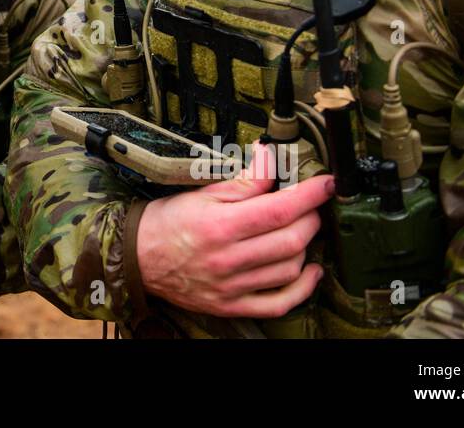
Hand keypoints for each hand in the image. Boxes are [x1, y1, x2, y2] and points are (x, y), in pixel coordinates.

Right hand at [135, 143, 333, 317]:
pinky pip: (279, 303)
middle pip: (291, 240)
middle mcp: (229, 260)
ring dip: (305, 246)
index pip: (279, 209)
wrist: (137, 257)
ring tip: (300, 229)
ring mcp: (232, 287)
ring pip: (289, 269)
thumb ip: (244, 181)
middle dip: (310, 217)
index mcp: (220, 226)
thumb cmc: (169, 221)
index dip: (310, 194)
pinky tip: (309, 270)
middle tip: (309, 204)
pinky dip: (302, 289)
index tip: (326, 183)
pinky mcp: (233, 305)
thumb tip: (272, 158)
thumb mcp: (203, 191)